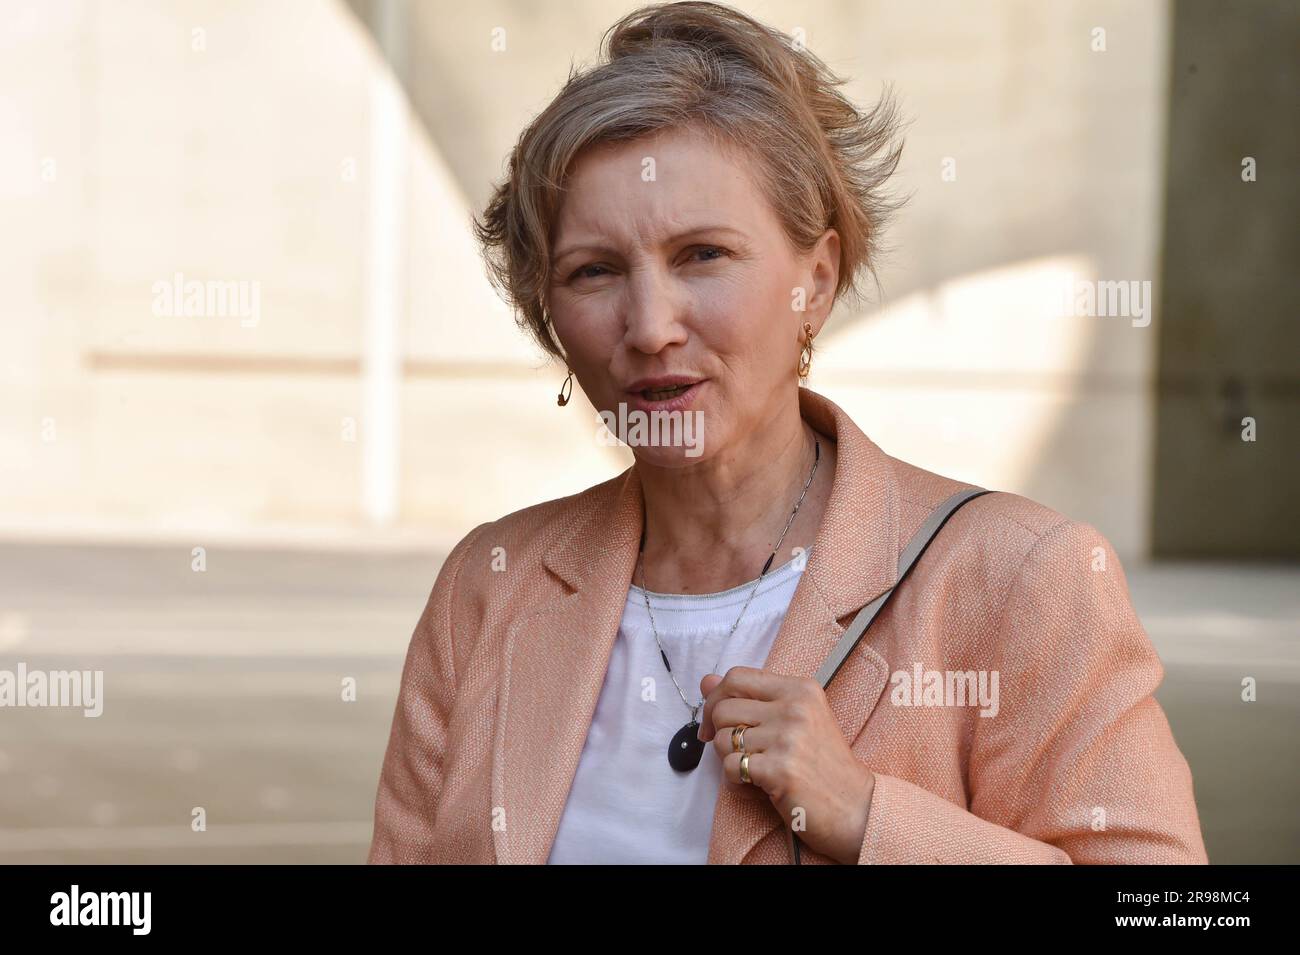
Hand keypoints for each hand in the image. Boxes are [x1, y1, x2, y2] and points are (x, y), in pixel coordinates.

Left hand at [698, 666, 874, 863]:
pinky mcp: (779, 770)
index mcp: (800, 689)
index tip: (713, 720)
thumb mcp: (795, 720)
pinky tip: (756, 784)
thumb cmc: (824, 765)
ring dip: (729, 759)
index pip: (737, 677)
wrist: (856, 807)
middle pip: (723, 708)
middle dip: (718, 733)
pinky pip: (731, 767)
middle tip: (736, 751)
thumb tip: (706, 681)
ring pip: (722, 739)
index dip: (715, 698)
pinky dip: (735, 780)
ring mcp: (788, 738)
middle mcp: (795, 708)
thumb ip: (752, 698)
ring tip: (754, 768)